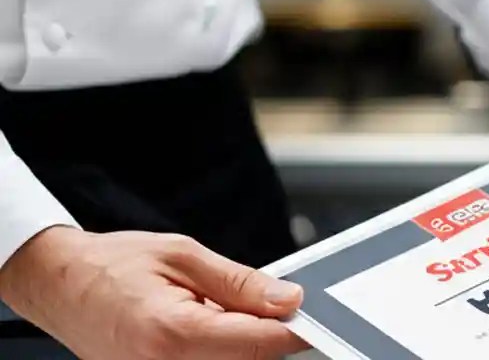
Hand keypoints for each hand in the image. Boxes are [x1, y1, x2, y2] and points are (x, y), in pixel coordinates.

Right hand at [0, 226, 308, 359]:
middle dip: (268, 332)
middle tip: (272, 302)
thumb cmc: (109, 266)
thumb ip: (240, 282)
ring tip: (216, 308)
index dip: (294, 330)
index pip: (258, 343)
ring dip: (241, 341)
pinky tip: (208, 325)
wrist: (57, 284)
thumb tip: (288, 299)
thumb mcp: (183, 255)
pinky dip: (220, 348)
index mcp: (173, 334)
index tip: (316, 318)